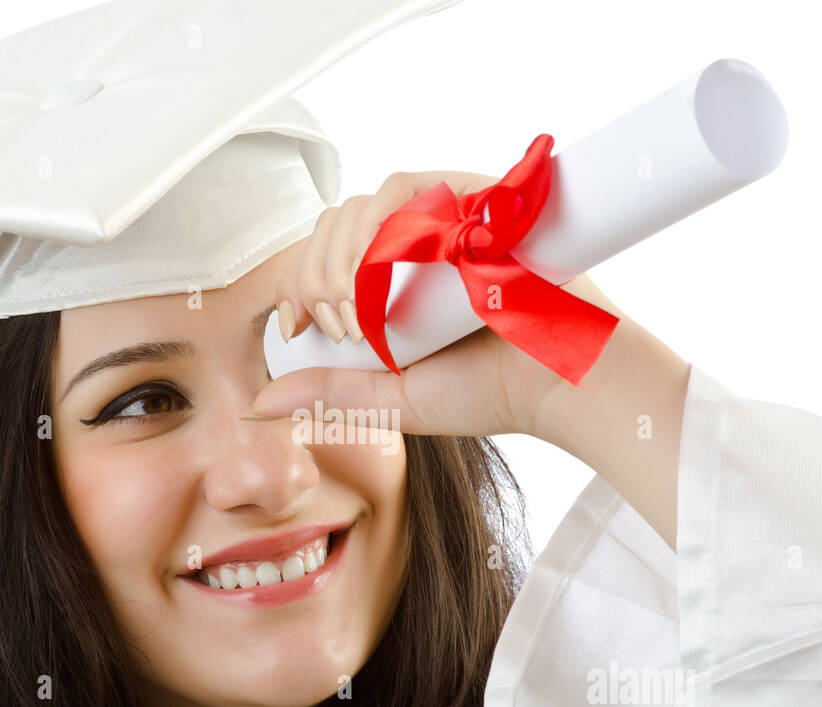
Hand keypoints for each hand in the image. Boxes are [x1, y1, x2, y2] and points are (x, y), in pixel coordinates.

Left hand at [252, 169, 624, 438]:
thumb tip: (261, 402)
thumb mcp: (394, 401)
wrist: (561, 382)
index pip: (322, 257)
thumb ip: (330, 394)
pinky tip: (379, 276)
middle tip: (337, 329)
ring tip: (358, 314)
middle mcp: (413, 243)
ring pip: (357, 208)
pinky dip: (378, 227)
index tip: (294, 324)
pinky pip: (405, 190)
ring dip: (340, 259)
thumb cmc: (493, 391)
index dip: (295, 282)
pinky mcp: (471, 197)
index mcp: (392, 283)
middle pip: (331, 230)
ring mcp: (442, 218)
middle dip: (313, 278)